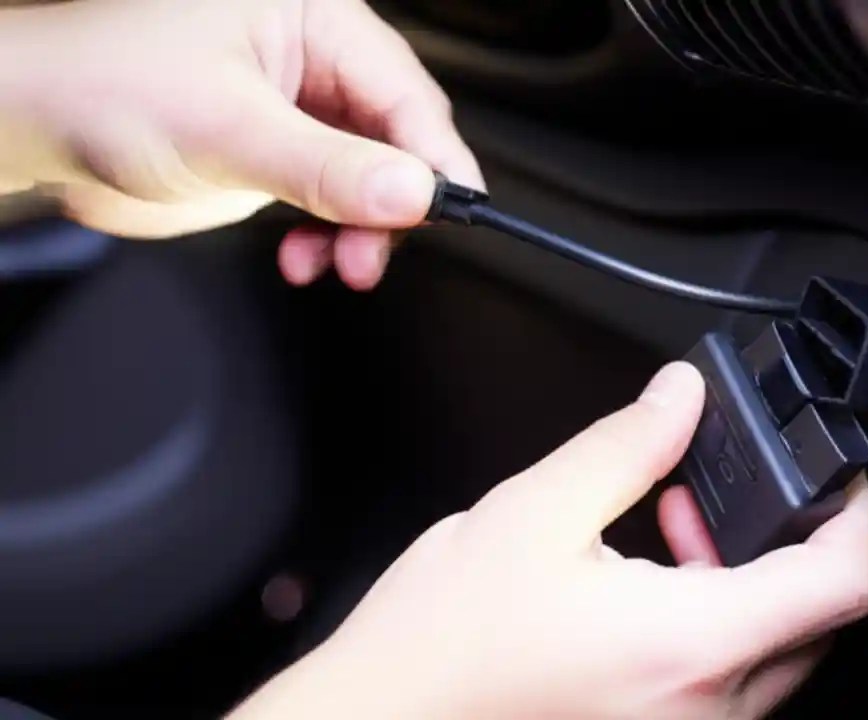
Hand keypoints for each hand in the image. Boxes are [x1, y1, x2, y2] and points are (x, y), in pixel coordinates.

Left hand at [0, 0, 481, 289]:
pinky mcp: (279, 151)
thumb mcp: (230, 130)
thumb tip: (413, 192)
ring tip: (338, 262)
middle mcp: (312, 56)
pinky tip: (305, 255)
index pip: (403, 90)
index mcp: (313, 16)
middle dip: (393, 203)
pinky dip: (329, 235)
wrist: (31, 127)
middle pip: (397, 137)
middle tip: (375, 252)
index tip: (452, 209)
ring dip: (361, 229)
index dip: (432, 156)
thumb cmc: (100, 86)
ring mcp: (297, 106)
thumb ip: (329, 168)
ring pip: (371, 175)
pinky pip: (334, 198)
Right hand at [231, 362, 867, 718]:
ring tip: (677, 528)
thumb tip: (680, 397)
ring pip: (774, 654)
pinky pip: (727, 684)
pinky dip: (716, 625)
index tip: (838, 477)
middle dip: (790, 541)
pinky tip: (651, 585)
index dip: (858, 516)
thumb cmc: (439, 651)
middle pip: (817, 618)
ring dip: (748, 582)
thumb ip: (627, 446)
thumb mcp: (533, 515)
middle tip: (730, 492)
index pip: (841, 584)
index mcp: (690, 645)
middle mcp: (706, 708)